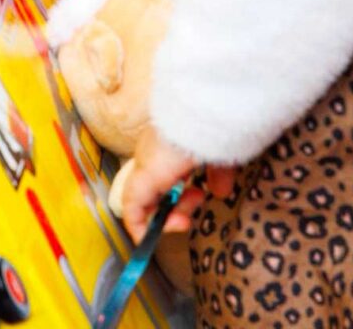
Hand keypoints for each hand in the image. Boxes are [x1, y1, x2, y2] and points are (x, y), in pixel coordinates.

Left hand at [121, 127, 238, 243]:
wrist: (204, 112)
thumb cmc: (214, 127)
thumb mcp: (219, 154)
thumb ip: (218, 173)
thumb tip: (220, 192)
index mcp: (168, 141)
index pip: (163, 171)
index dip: (180, 189)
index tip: (199, 195)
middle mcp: (152, 150)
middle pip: (153, 186)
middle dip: (175, 205)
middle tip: (194, 207)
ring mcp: (145, 163)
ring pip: (143, 198)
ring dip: (164, 217)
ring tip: (184, 217)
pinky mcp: (142, 178)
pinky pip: (132, 209)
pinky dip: (139, 227)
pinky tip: (146, 240)